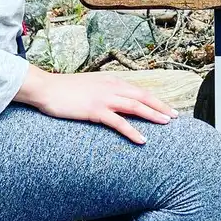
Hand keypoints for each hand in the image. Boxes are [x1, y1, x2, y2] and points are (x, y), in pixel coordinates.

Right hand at [14, 64, 176, 143]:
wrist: (45, 88)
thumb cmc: (65, 90)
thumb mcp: (90, 87)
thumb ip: (104, 92)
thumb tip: (115, 102)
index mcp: (111, 81)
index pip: (139, 90)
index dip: (155, 99)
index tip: (167, 108)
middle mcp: (111, 87)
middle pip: (143, 96)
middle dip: (161, 106)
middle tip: (175, 117)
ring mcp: (103, 98)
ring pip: (135, 106)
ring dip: (153, 115)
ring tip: (166, 124)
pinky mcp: (94, 110)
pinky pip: (118, 122)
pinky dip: (132, 131)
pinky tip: (142, 139)